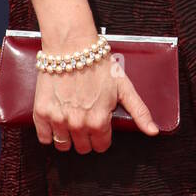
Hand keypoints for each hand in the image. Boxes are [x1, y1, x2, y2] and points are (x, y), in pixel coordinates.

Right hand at [33, 48, 159, 152]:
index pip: (101, 146)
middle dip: (87, 137)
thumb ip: (139, 112)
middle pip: (83, 148)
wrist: (71, 47)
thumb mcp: (124, 87)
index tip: (100, 123)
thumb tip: (154, 131)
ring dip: (69, 136)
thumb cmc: (99, 65)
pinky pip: (44, 138)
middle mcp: (78, 124)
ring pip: (63, 145)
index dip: (103, 136)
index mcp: (99, 121)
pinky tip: (57, 119)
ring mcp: (58, 119)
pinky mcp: (41, 113)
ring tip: (72, 118)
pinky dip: (49, 133)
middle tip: (86, 118)